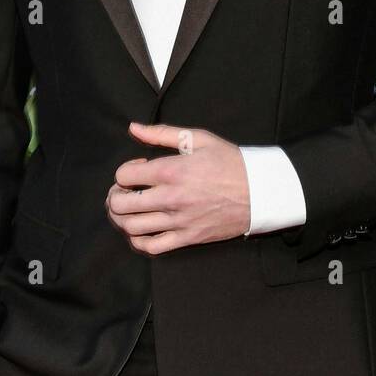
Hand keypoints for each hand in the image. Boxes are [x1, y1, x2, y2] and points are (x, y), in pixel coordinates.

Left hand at [105, 122, 250, 254]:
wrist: (260, 192)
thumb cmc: (229, 162)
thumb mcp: (198, 139)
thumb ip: (162, 133)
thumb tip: (133, 128)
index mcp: (172, 170)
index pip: (124, 176)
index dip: (125, 171)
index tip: (139, 169)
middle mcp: (171, 198)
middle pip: (121, 204)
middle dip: (115, 196)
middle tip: (125, 191)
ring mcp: (178, 221)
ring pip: (131, 227)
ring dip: (121, 218)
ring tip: (129, 209)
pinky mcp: (187, 239)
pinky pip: (151, 247)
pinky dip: (137, 240)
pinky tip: (140, 229)